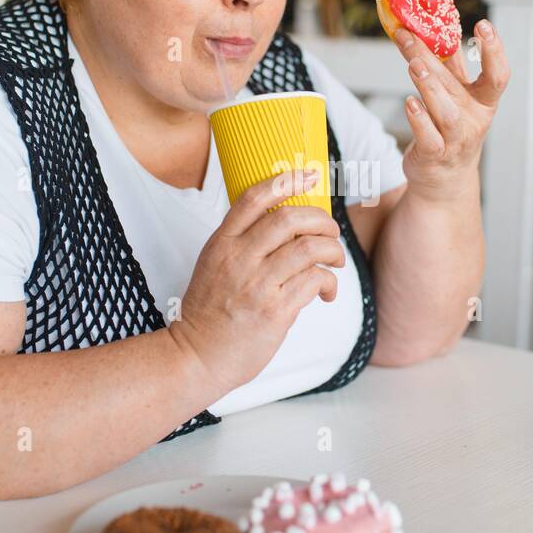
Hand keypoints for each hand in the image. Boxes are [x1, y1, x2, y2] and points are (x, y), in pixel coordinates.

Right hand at [168, 168, 345, 396]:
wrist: (197, 356)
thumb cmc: (210, 312)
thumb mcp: (214, 265)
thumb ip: (243, 243)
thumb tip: (288, 224)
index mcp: (222, 243)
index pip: (254, 199)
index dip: (286, 180)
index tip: (309, 175)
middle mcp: (238, 259)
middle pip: (290, 219)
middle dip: (322, 220)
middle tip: (331, 232)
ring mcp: (256, 285)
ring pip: (309, 249)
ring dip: (333, 252)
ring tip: (335, 261)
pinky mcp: (274, 311)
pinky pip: (315, 281)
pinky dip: (329, 283)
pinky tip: (326, 293)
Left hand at [390, 20, 509, 200]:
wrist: (445, 178)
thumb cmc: (451, 128)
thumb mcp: (458, 95)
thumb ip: (452, 63)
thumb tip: (439, 23)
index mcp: (484, 101)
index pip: (498, 75)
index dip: (494, 51)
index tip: (484, 25)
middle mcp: (474, 119)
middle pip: (454, 85)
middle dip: (432, 57)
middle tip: (410, 34)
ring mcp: (456, 139)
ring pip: (444, 111)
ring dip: (429, 87)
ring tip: (414, 65)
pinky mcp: (435, 155)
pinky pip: (429, 137)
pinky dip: (419, 120)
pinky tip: (410, 103)